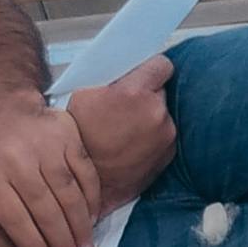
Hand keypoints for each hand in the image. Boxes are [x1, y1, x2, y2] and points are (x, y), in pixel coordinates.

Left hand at [0, 93, 105, 246]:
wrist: (6, 110)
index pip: (14, 217)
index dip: (31, 244)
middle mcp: (19, 161)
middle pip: (44, 208)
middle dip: (59, 241)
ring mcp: (47, 148)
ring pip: (68, 193)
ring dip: (79, 225)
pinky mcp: (69, 138)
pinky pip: (85, 173)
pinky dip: (92, 198)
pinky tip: (93, 220)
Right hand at [67, 57, 178, 212]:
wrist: (83, 181)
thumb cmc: (78, 138)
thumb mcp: (84, 96)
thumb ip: (113, 81)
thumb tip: (128, 70)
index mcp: (135, 93)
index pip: (162, 65)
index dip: (153, 69)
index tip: (147, 73)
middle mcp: (156, 112)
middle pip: (162, 91)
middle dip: (148, 95)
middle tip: (129, 107)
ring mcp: (166, 134)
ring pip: (164, 114)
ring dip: (152, 117)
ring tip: (129, 129)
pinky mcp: (169, 153)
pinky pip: (165, 135)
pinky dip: (154, 137)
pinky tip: (134, 144)